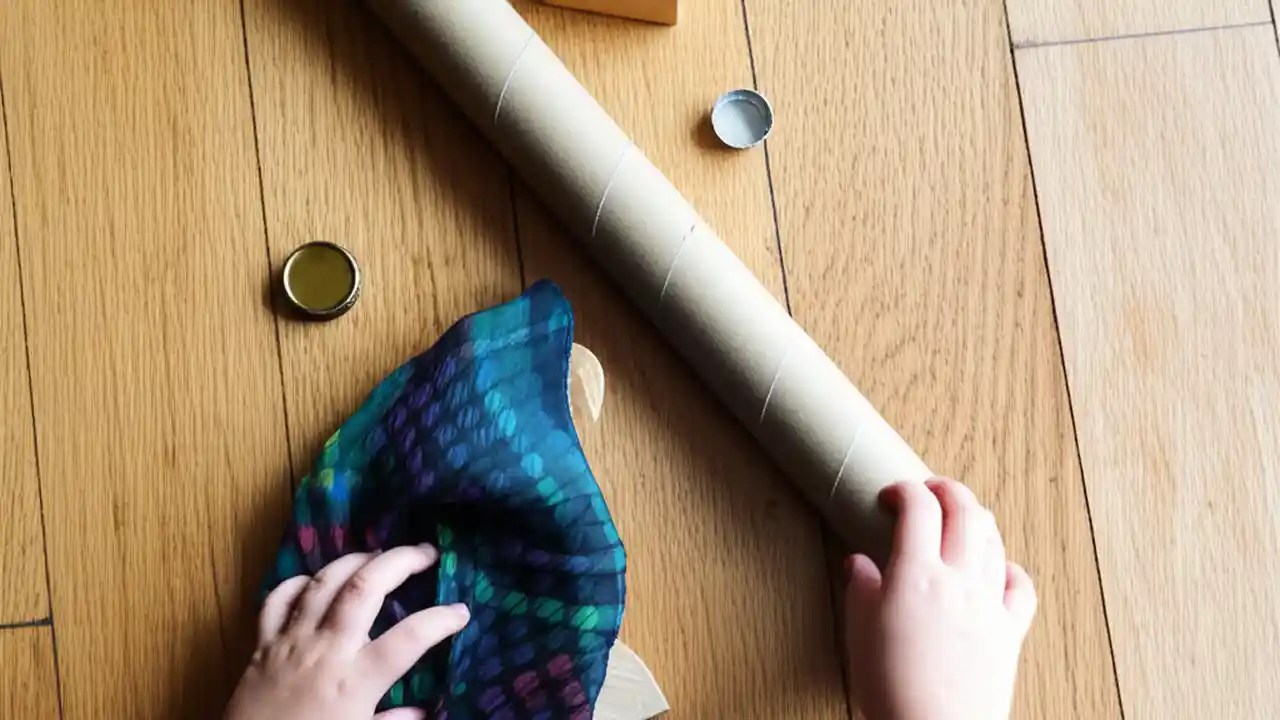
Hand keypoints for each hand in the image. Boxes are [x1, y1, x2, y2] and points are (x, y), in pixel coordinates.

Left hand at [225, 545, 468, 719]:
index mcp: (357, 679)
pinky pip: (278, 599)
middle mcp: (327, 649)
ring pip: (324, 581)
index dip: (441, 619)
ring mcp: (292, 640)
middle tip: (425, 552)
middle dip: (401, 560)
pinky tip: (317, 580)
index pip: (410, 637)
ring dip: (355, 560)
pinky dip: (299, 582)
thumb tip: (424, 711)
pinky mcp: (262, 643)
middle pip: (366, 586)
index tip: (461, 611)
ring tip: (378, 554)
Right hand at [845, 479, 1036, 719]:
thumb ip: (861, 588)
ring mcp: (988, 603)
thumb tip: (860, 563)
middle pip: (964, 510)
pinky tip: (997, 567)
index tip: (892, 493)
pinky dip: (1010, 566)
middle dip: (947, 488)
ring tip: (961, 517)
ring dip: (977, 517)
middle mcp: (958, 580)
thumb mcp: (859, 632)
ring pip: (993, 539)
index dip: (904, 489)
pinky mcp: (1009, 630)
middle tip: (930, 488)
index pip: (918, 508)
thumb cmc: (892, 689)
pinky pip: (1020, 585)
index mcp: (916, 575)